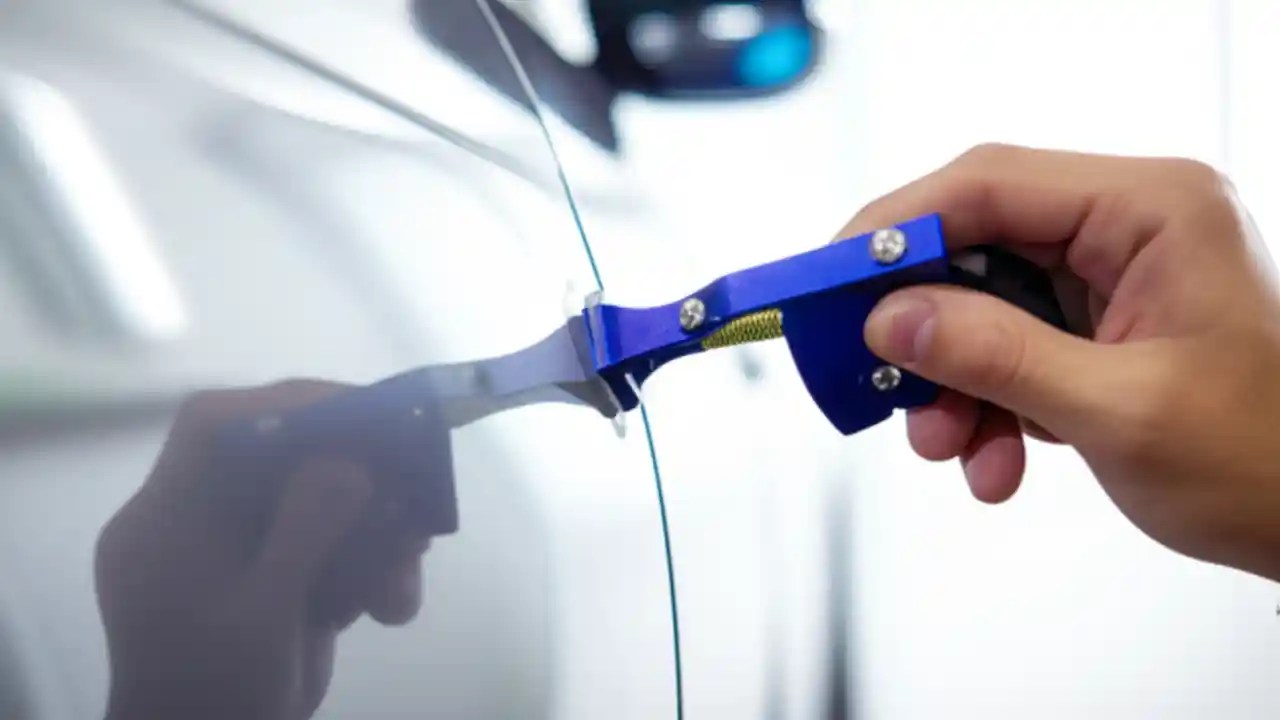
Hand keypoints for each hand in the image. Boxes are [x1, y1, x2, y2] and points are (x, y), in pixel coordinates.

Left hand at [96, 381, 435, 719]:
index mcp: (165, 520)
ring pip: (312, 509)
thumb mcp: (263, 616)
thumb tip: (349, 460)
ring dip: (371, 538)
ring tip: (406, 581)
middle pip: (276, 461)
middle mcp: (195, 524)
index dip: (286, 404)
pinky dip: (364, 572)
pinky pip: (321, 551)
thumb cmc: (214, 694)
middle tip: (413, 487)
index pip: (213, 424)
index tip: (358, 412)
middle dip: (352, 478)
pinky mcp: (268, 584)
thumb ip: (304, 530)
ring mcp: (233, 555)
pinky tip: (392, 606)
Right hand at [843, 144, 1279, 581]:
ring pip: (980, 303)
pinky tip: (994, 460)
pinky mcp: (1095, 323)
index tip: (829, 280)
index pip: (989, 184)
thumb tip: (890, 320)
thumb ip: (994, 357)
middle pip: (973, 243)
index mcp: (1151, 210)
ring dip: (950, 380)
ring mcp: (1110, 276)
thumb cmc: (1266, 459)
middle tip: (869, 374)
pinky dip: (985, 405)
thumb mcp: (1116, 410)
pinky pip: (1007, 346)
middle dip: (920, 323)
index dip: (894, 228)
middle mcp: (1127, 226)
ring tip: (948, 445)